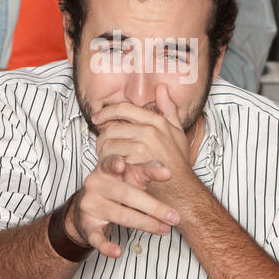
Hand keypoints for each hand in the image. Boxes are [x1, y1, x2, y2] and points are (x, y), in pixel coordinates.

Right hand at [67, 155, 178, 257]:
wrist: (87, 207)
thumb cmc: (116, 188)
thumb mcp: (130, 176)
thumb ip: (148, 171)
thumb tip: (167, 171)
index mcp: (105, 170)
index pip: (111, 163)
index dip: (115, 163)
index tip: (122, 165)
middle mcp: (95, 186)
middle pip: (126, 195)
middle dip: (153, 207)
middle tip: (174, 217)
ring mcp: (90, 206)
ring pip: (120, 216)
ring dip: (146, 224)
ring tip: (164, 230)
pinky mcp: (87, 226)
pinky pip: (97, 238)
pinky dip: (106, 246)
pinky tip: (117, 252)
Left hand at [92, 85, 196, 204]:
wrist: (181, 190)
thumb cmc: (177, 164)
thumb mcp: (177, 133)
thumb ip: (169, 109)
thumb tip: (162, 88)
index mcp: (157, 120)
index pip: (124, 108)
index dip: (107, 112)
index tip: (97, 118)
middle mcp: (149, 129)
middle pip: (112, 126)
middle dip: (103, 137)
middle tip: (103, 147)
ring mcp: (142, 144)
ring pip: (107, 142)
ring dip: (103, 152)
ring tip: (110, 160)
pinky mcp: (135, 160)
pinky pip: (110, 157)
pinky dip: (108, 163)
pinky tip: (114, 169)